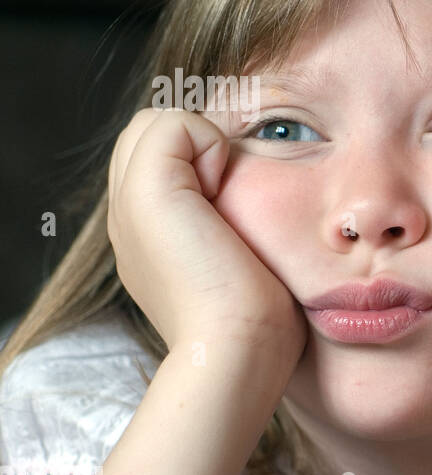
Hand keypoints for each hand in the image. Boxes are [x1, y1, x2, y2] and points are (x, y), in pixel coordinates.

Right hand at [107, 107, 305, 359]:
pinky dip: (208, 140)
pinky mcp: (147, 192)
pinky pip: (172, 121)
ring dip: (201, 143)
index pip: (160, 161)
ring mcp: (129, 206)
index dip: (201, 160)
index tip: (238, 199)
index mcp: (149, 238)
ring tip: (226, 194)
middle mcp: (129, 220)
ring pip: (156, 124)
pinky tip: (224, 189)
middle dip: (196, 145)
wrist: (236, 353)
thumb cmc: (259, 328)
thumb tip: (256, 200)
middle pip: (150, 136)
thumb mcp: (248, 270)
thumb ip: (237, 233)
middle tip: (231, 191)